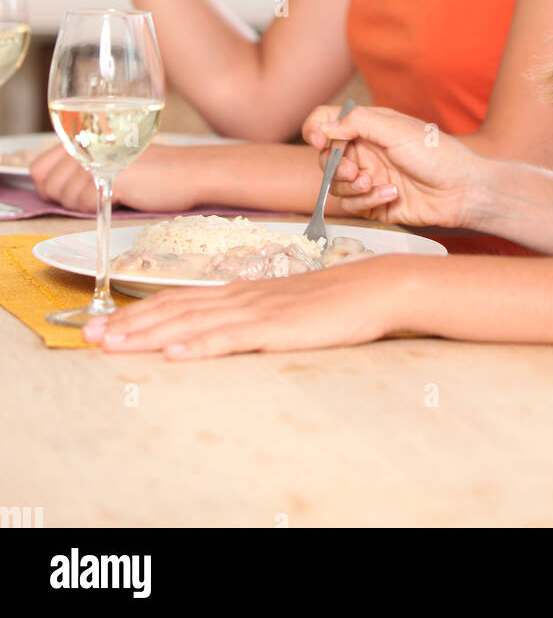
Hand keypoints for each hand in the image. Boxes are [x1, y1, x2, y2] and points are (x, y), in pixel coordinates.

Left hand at [30, 142, 209, 212]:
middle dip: (65, 198)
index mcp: (87, 133)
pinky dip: (98, 207)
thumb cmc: (154, 168)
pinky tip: (119, 197)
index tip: (66, 194)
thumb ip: (85, 158)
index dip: (48, 186)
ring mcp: (99, 156)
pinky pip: (86, 203)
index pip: (40, 167)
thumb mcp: (114, 155)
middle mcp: (90, 141)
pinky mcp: (112, 175)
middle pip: (49, 184)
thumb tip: (52, 183)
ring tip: (109, 194)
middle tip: (92, 197)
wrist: (190, 172)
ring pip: (65, 195)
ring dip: (83, 204)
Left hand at [82, 254, 414, 356]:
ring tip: (116, 345)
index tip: (103, 324)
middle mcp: (241, 296)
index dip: (138, 313)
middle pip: (175, 309)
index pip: (179, 301)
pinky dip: (200, 344)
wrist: (375, 287)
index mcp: (240, 291)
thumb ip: (247, 314)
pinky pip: (232, 338)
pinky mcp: (278, 327)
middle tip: (89, 336)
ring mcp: (258, 310)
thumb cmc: (332, 300)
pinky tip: (176, 352)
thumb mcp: (281, 306)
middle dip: (129, 324)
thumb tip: (212, 326)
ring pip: (193, 322)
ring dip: (150, 334)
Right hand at [303, 104, 478, 229]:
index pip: (326, 121)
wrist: (462, 190)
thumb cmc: (436, 153)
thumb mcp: (396, 129)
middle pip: (325, 157)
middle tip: (352, 170)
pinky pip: (352, 205)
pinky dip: (368, 200)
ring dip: (351, 185)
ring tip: (374, 183)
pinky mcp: (373, 203)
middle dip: (333, 165)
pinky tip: (392, 194)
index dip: (315, 129)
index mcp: (368, 127)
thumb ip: (357, 122)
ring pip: (335, 184)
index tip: (318, 141)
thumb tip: (324, 125)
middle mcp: (365, 151)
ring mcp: (368, 177)